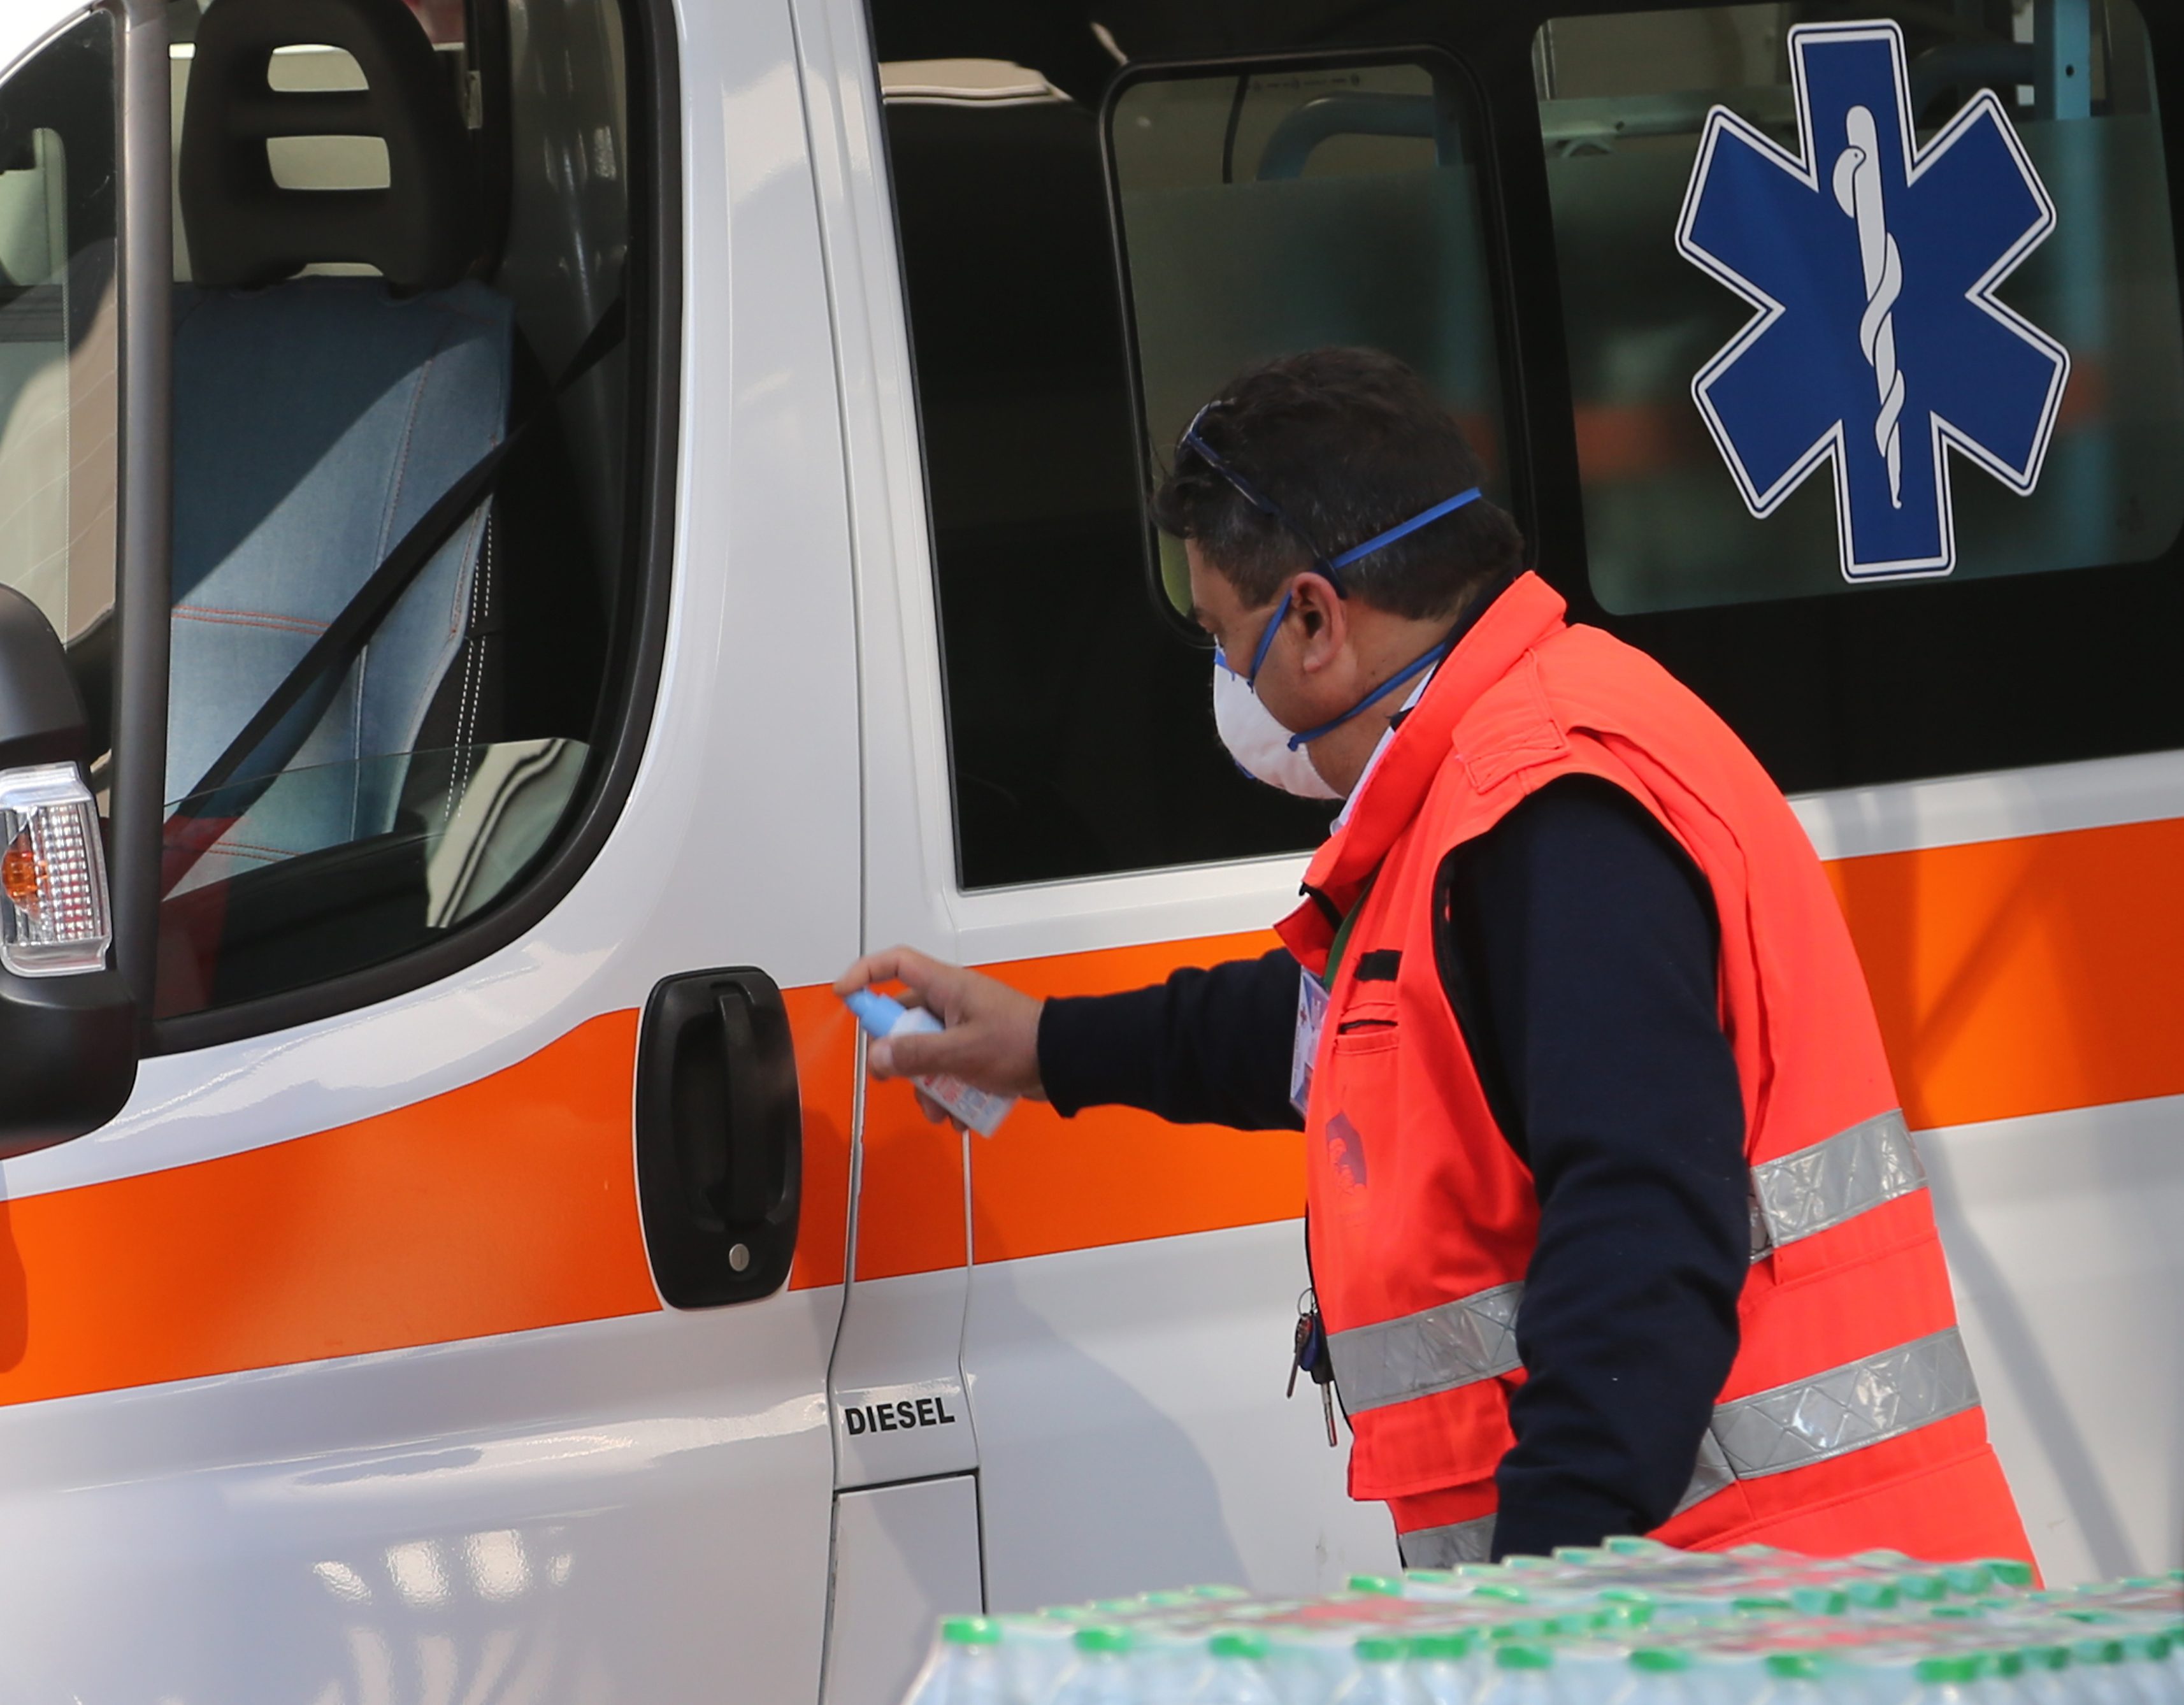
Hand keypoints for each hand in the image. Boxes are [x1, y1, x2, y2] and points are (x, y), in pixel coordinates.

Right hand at [834, 946, 1047, 1108]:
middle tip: (893, 1079)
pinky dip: (949, 1094)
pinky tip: (959, 1118)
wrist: (1066, 1063)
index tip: (843, 996)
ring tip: (940, 1112)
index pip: (896, 964)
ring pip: (926, 1054)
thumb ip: (917, 1055)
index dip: (865, 974)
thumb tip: (876, 1057)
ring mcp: (965, 1029)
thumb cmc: (1017, 1045)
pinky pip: (949, 1071)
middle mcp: (952, 1003)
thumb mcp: (962, 1051)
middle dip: (899, 1057)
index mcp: (947, 987)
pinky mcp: (977, 1053)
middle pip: (905, 1022)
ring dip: (926, 1087)